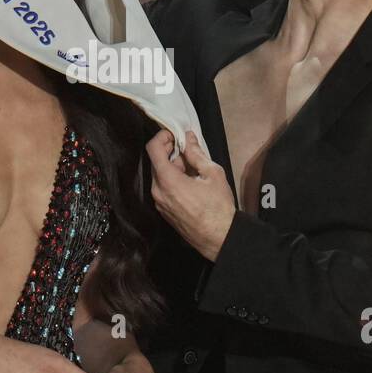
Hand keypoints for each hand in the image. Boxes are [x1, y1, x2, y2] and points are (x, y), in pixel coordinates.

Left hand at [146, 130, 236, 262]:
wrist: (219, 238)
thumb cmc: (218, 207)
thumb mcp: (212, 174)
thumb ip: (196, 154)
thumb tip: (189, 138)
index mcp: (167, 181)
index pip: (153, 149)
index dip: (162, 136)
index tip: (175, 134)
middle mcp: (158, 192)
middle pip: (156, 163)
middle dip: (170, 152)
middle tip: (189, 151)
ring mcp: (159, 203)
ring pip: (160, 176)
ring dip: (173, 167)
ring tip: (194, 169)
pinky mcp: (164, 212)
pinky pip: (163, 189)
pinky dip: (173, 180)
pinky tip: (190, 183)